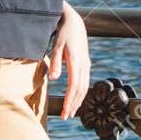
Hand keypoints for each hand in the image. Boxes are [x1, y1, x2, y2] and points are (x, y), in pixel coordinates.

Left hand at [47, 2, 90, 119]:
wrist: (75, 23)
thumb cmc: (64, 34)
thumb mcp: (56, 46)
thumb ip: (55, 62)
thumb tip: (54, 78)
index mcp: (76, 61)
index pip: (74, 85)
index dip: (69, 100)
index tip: (64, 111)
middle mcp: (84, 64)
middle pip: (81, 89)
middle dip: (74, 104)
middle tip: (66, 116)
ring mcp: (86, 64)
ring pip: (85, 86)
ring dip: (78, 100)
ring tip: (71, 111)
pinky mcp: (86, 64)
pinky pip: (85, 81)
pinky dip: (81, 93)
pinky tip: (76, 98)